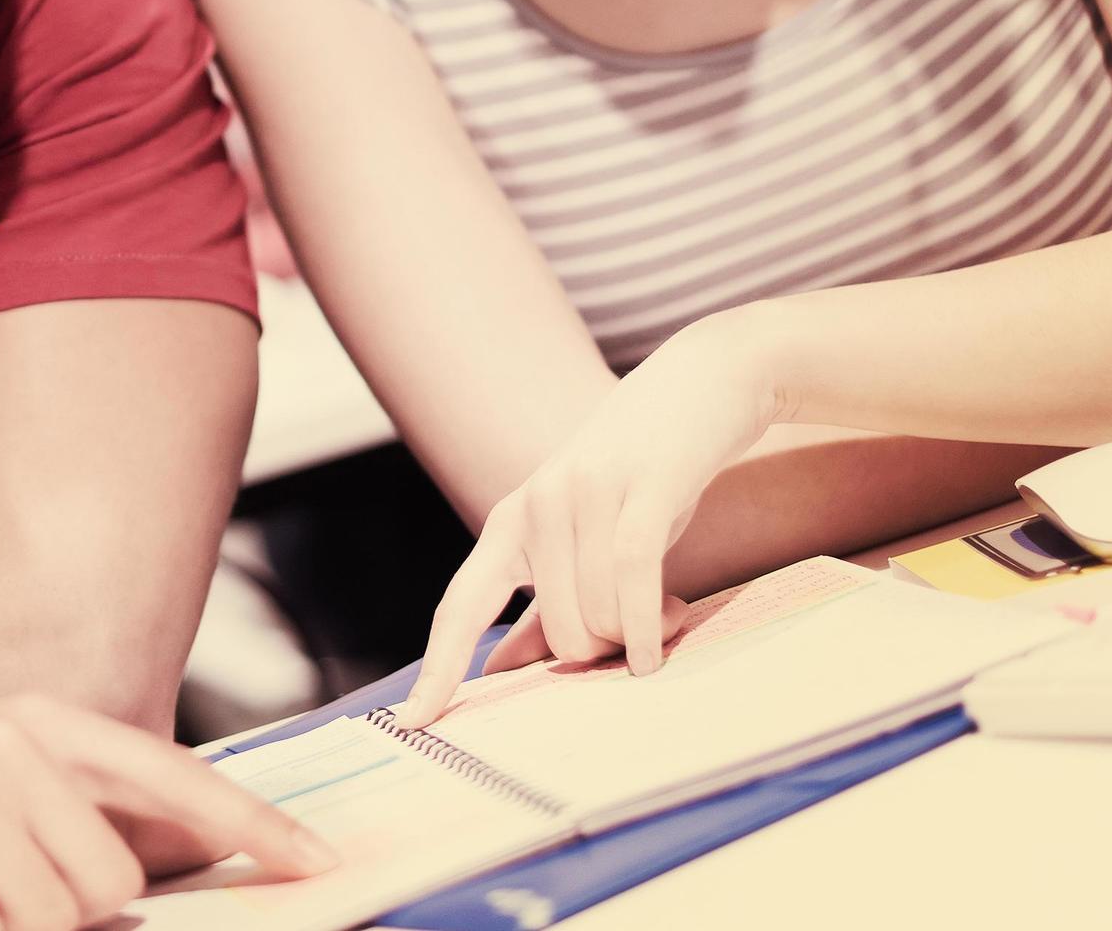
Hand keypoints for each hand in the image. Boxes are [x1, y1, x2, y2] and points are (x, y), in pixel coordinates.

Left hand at [398, 312, 778, 727]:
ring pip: (596, 613)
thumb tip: (498, 670)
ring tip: (666, 613)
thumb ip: (547, 603)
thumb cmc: (642, 476)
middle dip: (605, 651)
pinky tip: (656, 652)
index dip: (439, 667)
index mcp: (511, 521)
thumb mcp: (587, 538)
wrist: (700, 387)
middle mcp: (535, 504)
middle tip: (642, 632)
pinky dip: (642, 628)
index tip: (412, 724)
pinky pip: (631, 579)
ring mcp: (583, 491)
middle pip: (558, 633)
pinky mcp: (638, 485)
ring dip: (636, 634)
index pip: (461, 605)